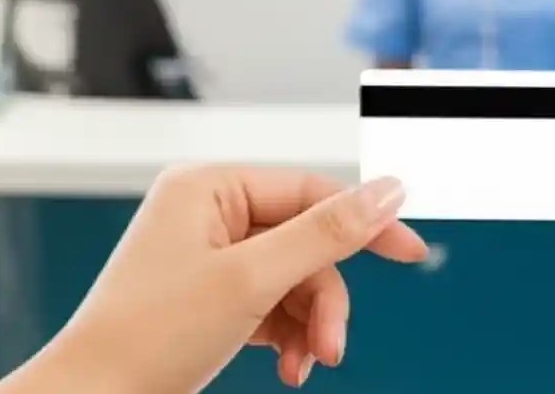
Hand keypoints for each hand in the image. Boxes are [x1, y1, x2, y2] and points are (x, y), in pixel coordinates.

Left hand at [0, 167, 426, 391]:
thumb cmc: (144, 338)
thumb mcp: (251, 281)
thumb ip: (326, 232)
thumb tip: (388, 190)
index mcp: (208, 187)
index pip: (309, 190)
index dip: (363, 222)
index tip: (409, 252)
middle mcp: (207, 214)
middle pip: (306, 242)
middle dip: (323, 298)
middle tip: (333, 345)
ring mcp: (207, 257)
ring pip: (293, 278)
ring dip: (309, 324)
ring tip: (308, 364)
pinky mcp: (209, 297)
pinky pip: (271, 304)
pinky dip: (287, 336)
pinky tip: (287, 367)